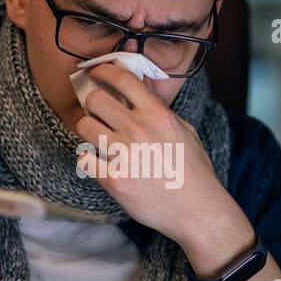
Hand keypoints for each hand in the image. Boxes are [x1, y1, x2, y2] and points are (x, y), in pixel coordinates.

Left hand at [73, 63, 250, 255]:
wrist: (196, 209)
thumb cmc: (193, 170)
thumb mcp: (184, 130)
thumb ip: (160, 110)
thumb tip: (138, 91)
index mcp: (157, 114)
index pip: (121, 78)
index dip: (103, 71)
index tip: (96, 74)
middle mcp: (139, 130)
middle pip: (95, 100)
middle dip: (92, 104)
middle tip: (96, 113)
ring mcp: (124, 155)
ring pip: (84, 127)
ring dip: (88, 131)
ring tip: (98, 140)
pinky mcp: (114, 179)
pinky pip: (83, 159)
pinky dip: (87, 159)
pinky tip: (97, 162)